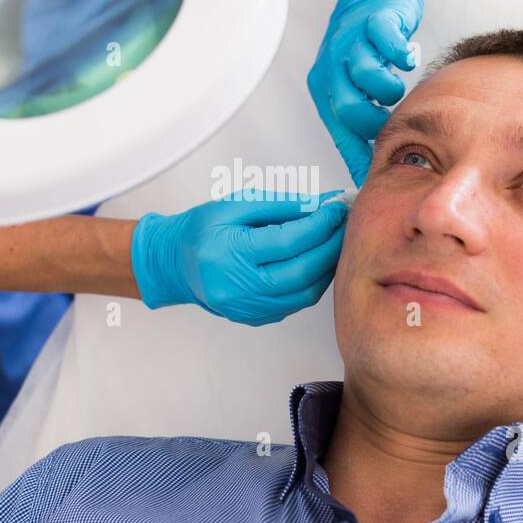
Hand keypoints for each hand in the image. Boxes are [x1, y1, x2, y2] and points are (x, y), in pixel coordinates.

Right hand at [130, 189, 349, 325]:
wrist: (177, 264)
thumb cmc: (202, 231)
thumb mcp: (236, 204)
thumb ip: (280, 204)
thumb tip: (320, 205)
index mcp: (229, 253)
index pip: (288, 241)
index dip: (319, 224)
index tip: (336, 209)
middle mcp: (237, 287)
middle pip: (301, 271)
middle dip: (330, 246)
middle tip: (344, 226)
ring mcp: (247, 307)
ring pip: (304, 293)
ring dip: (327, 267)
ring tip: (334, 242)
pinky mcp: (256, 318)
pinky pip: (296, 303)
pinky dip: (313, 282)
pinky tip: (316, 262)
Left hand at [308, 0, 460, 185]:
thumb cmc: (368, 42)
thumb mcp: (356, 81)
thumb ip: (363, 117)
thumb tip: (373, 166)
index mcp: (324, 85)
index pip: (338, 131)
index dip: (360, 155)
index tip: (379, 175)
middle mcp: (332, 64)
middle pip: (347, 109)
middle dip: (375, 122)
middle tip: (395, 119)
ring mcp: (351, 40)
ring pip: (365, 79)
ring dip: (390, 89)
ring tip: (399, 83)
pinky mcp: (374, 19)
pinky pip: (387, 45)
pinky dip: (402, 56)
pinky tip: (407, 56)